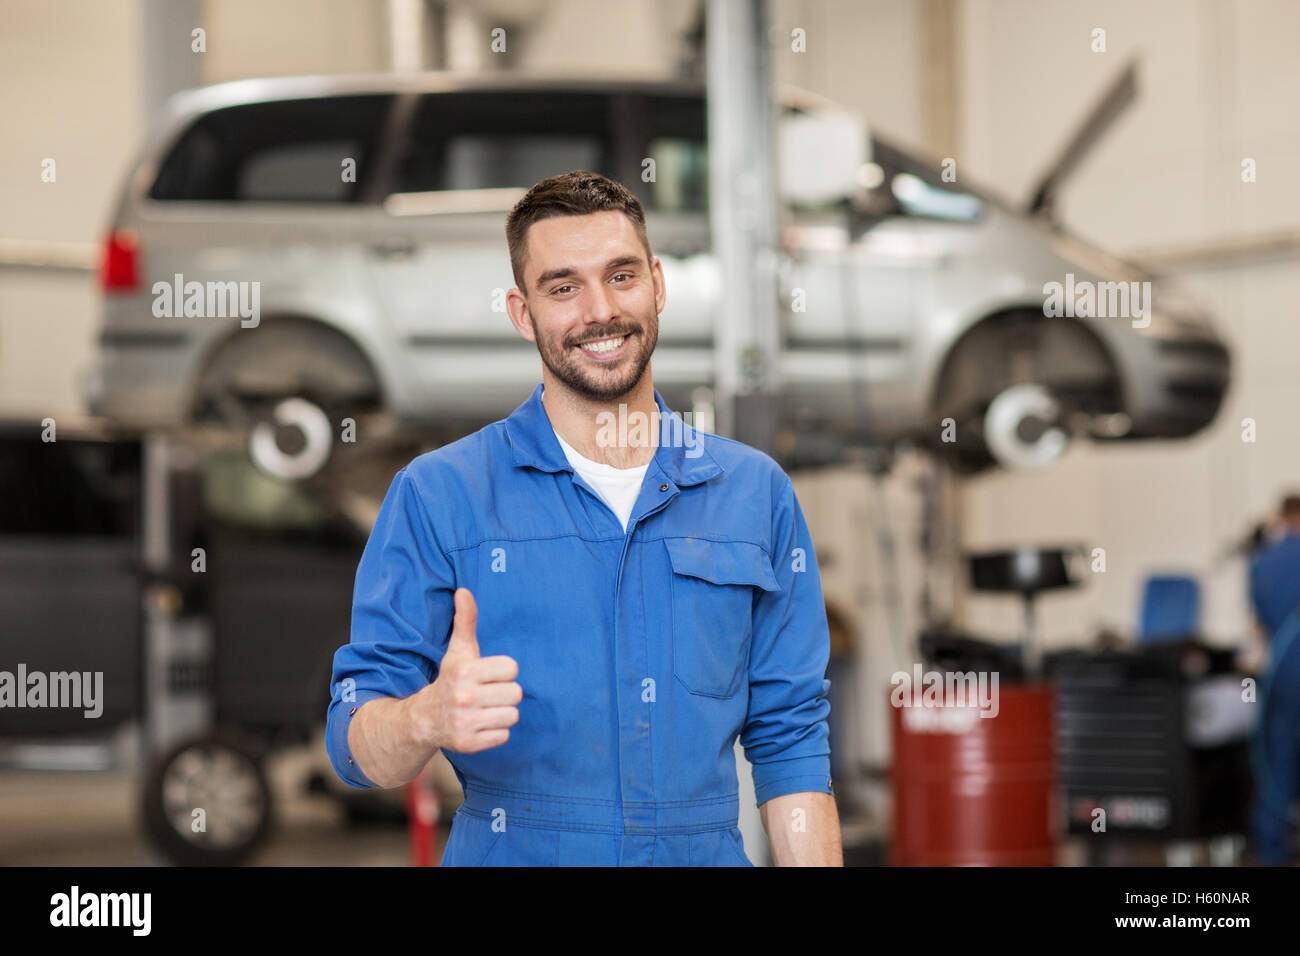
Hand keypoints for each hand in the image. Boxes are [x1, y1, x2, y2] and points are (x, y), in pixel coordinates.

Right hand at [404, 588, 520, 753]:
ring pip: (512, 715)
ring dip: (502, 713)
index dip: (503, 671)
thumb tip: (464, 591)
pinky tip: (480, 725)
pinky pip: (504, 736)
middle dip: (504, 693)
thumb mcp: (458, 651)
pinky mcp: (468, 744)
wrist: (422, 719)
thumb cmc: (450, 680)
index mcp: (464, 671)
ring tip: (485, 709)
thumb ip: (465, 621)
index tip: (488, 675)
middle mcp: (463, 697)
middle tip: (487, 694)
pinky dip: (495, 732)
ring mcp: (465, 722)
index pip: (512, 668)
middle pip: (515, 693)